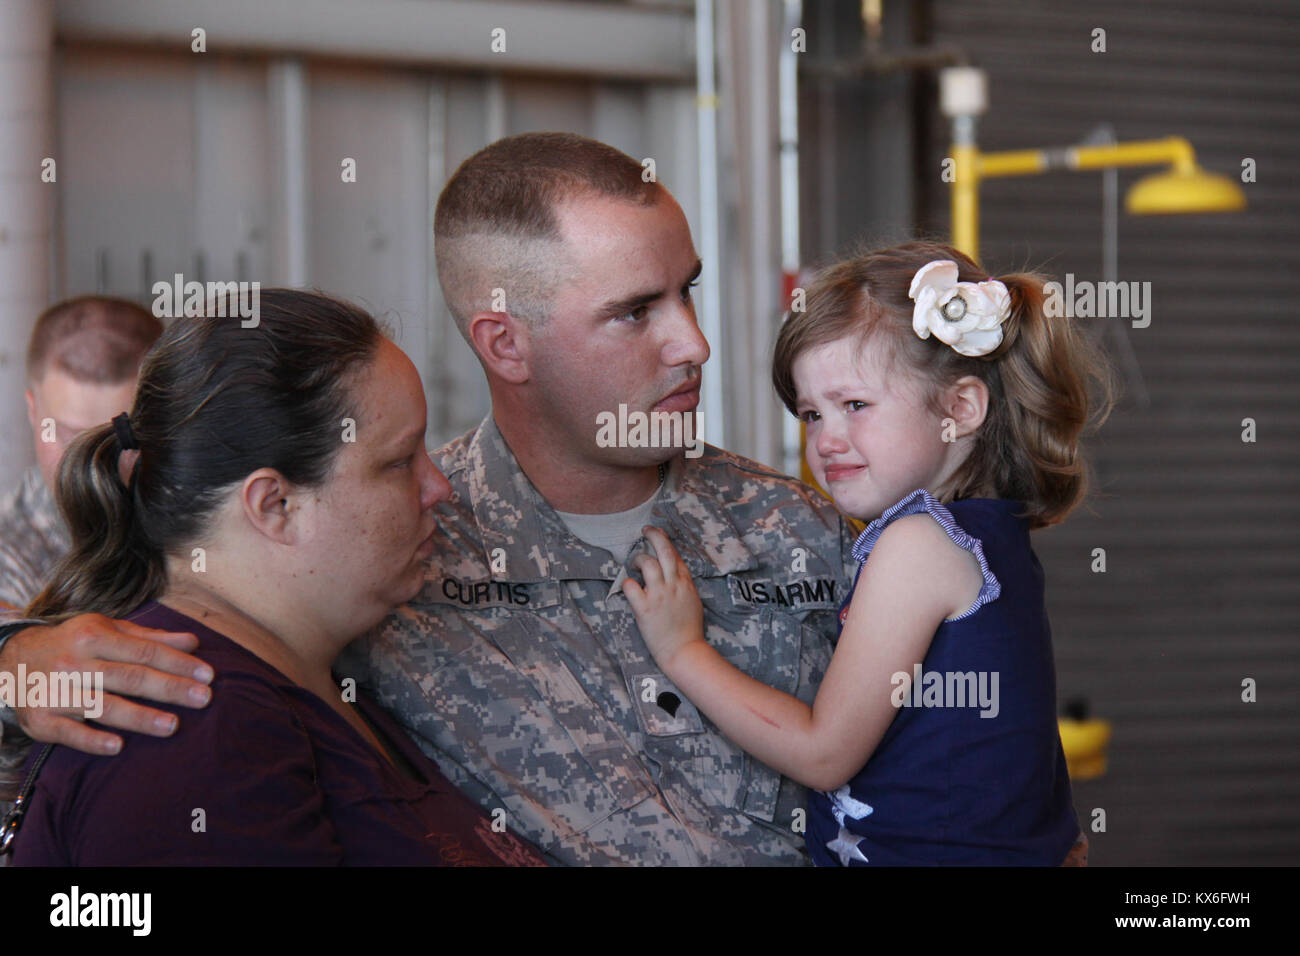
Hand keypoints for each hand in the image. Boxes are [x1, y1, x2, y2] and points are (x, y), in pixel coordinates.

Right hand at [0, 614, 213, 754]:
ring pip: (103, 705)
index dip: (178, 664)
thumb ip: (149, 638)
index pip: (144, 652)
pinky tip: (117, 747)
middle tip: (204, 699)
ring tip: (172, 726)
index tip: (208, 675)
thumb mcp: (105, 630)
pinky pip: (67, 732)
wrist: (8, 660)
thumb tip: (193, 642)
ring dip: (139, 717)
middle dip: (170, 689)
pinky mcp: (40, 719)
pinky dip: (91, 739)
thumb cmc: (71, 644)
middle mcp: (74, 663)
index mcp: (93, 636)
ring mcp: (55, 692)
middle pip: (129, 678)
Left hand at [623, 526, 705, 674]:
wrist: (684, 651)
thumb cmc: (689, 630)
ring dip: (638, 560)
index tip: (656, 535)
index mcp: (686, 583)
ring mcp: (659, 596)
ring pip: (647, 564)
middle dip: (654, 535)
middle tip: (646, 530)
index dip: (664, 542)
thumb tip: (674, 574)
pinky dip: (627, 583)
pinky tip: (628, 587)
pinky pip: (630, 587)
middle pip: (664, 550)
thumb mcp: (693, 602)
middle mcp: (673, 585)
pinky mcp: (644, 609)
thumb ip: (683, 586)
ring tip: (633, 564)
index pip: (675, 555)